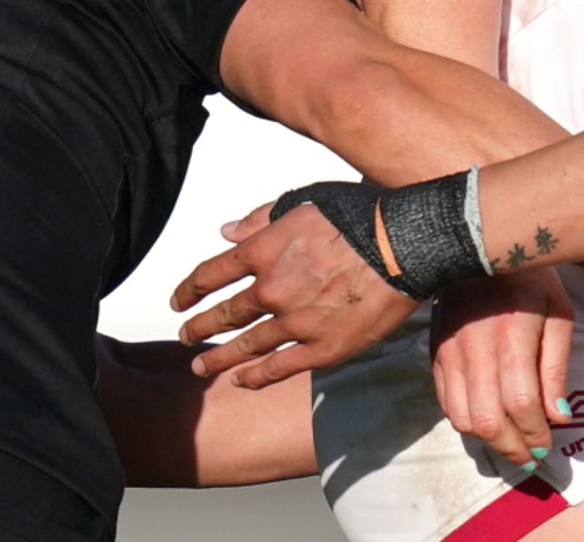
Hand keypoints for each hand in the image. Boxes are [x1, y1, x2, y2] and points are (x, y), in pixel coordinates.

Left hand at [170, 201, 419, 386]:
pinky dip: (255, 377)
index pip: (210, 274)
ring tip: (201, 366)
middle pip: (223, 315)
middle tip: (185, 336)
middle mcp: (271, 289)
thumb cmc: (360, 217)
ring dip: (218, 358)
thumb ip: (262, 219)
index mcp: (263, 252)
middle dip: (199, 327)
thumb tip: (226, 233)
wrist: (405, 246)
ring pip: (245, 346)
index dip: (188, 290)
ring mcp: (295, 322)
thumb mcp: (306, 202)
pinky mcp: (322, 348)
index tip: (178, 302)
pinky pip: (279, 368)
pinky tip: (241, 381)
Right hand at [429, 269, 575, 467]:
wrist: (477, 244)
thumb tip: (558, 416)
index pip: (521, 403)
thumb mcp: (557, 313)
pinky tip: (487, 422)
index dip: (535, 433)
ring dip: (488, 441)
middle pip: (487, 419)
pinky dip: (466, 422)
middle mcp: (474, 349)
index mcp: (512, 335)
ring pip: (462, 418)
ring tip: (511, 444)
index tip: (547, 446)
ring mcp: (449, 352)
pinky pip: (445, 403)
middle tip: (530, 457)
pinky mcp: (434, 354)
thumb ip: (556, 367)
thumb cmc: (528, 277)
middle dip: (512, 447)